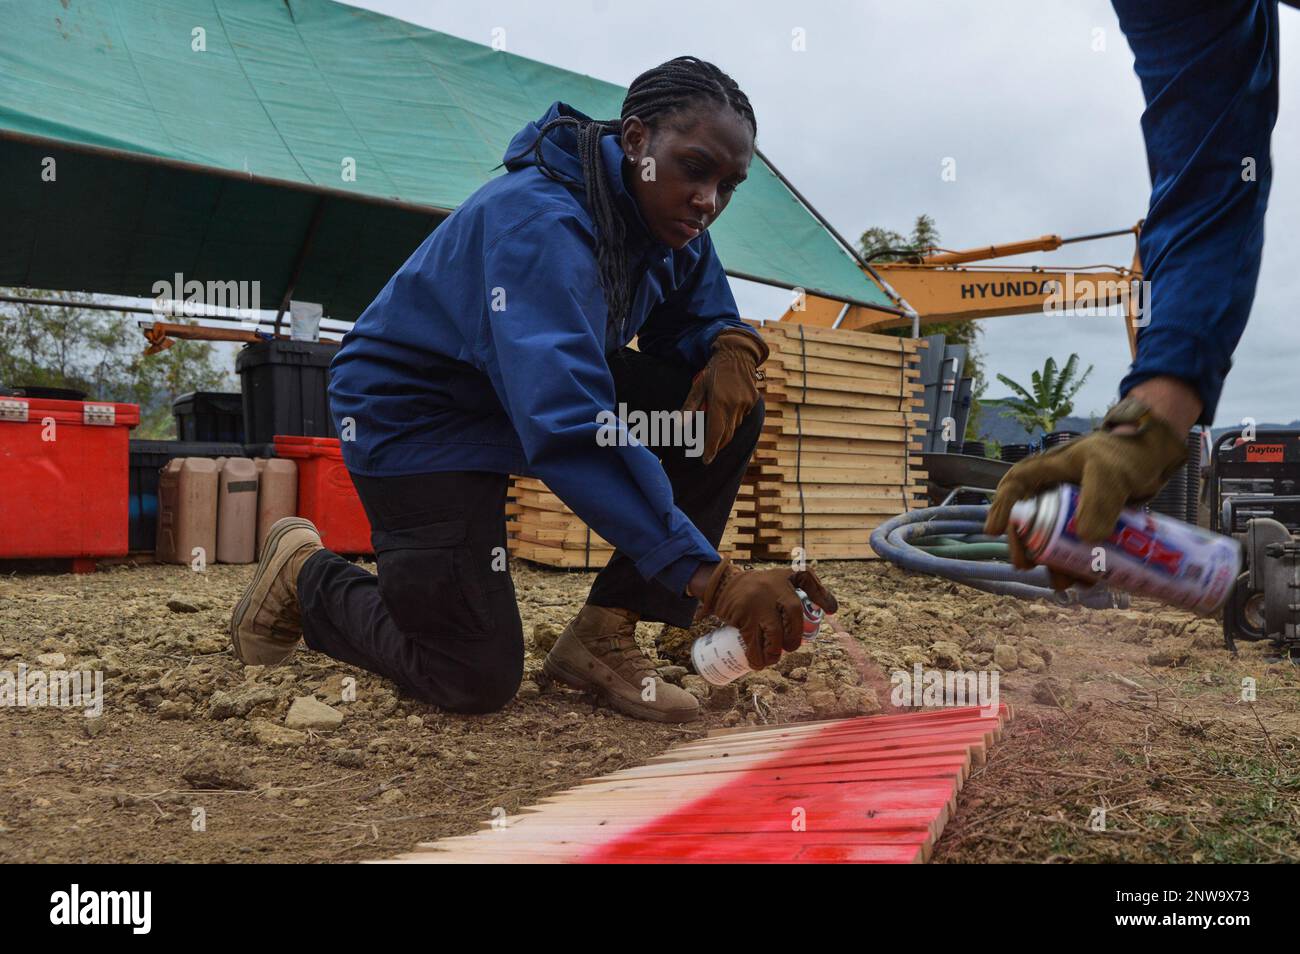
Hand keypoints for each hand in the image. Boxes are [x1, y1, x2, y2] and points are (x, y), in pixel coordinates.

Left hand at [680, 329, 768, 464]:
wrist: (736, 355)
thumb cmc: (713, 371)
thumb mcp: (697, 386)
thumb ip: (689, 407)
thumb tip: (678, 426)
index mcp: (719, 402)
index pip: (715, 432)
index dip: (710, 449)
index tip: (705, 460)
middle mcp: (734, 405)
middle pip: (726, 434)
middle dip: (717, 446)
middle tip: (708, 453)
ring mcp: (745, 404)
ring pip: (734, 426)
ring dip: (724, 431)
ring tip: (715, 431)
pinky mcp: (752, 401)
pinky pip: (741, 417)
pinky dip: (733, 419)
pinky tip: (727, 409)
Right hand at [693, 557, 838, 669]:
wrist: (724, 585)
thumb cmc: (762, 586)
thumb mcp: (785, 578)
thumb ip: (810, 586)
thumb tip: (832, 609)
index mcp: (783, 582)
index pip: (800, 596)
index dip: (815, 606)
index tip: (823, 619)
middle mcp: (770, 592)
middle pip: (790, 618)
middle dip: (792, 639)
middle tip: (789, 648)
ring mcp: (756, 605)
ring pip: (773, 634)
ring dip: (775, 652)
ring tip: (772, 658)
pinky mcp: (742, 617)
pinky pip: (752, 641)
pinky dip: (755, 656)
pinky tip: (757, 663)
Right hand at [984, 396, 1188, 589]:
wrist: (1156, 459)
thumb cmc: (1126, 454)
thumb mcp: (1110, 472)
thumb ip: (1099, 500)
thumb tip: (1087, 538)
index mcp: (1048, 470)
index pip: (1015, 486)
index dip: (1001, 508)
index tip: (993, 531)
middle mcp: (1054, 492)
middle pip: (1027, 522)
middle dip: (1024, 547)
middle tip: (1026, 566)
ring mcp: (1072, 511)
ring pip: (1052, 541)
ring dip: (1054, 564)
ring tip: (1064, 582)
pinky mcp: (1091, 525)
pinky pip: (1078, 549)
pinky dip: (1079, 566)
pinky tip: (1089, 580)